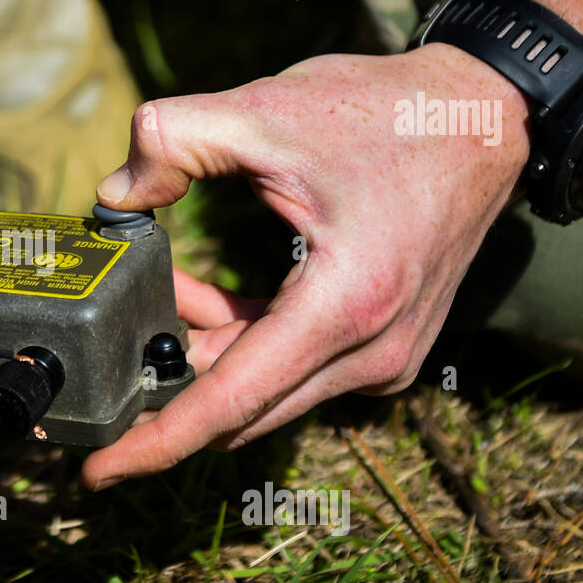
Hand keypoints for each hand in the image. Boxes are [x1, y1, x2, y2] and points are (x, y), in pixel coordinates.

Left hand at [82, 45, 530, 489]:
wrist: (484, 119)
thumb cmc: (383, 115)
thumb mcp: (266, 111)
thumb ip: (173, 141)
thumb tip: (113, 198)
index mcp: (344, 307)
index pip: (229, 402)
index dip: (156, 443)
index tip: (97, 471)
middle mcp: (371, 353)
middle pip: (240, 409)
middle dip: (165, 396)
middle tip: (100, 369)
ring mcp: (384, 359)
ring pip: (262, 391)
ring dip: (202, 358)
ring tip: (156, 301)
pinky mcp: (385, 350)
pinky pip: (291, 370)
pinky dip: (240, 344)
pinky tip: (203, 301)